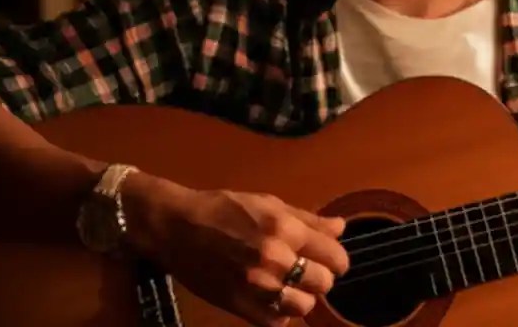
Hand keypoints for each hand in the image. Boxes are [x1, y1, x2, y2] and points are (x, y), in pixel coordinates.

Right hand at [122, 174, 349, 326]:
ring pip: (304, 306)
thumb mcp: (269, 204)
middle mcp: (275, 260)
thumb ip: (308, 219)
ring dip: (302, 297)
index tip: (330, 259)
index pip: (335, 256)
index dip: (338, 259)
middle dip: (321, 277)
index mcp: (285, 230)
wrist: (177, 227)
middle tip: (308, 270)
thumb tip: (340, 228)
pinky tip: (273, 298)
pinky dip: (280, 313)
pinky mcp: (239, 306)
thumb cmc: (224, 209)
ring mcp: (257, 286)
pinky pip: (276, 321)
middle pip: (323, 283)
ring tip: (291, 285)